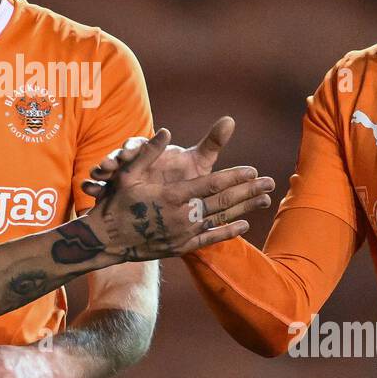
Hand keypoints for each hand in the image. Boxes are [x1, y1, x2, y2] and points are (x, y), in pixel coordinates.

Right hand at [82, 120, 271, 260]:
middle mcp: (182, 216)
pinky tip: (244, 224)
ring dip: (244, 209)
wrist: (106, 241)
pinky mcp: (181, 247)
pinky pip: (210, 240)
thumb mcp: (128, 173)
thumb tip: (164, 131)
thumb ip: (148, 152)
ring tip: (264, 200)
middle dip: (248, 191)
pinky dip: (228, 232)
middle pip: (223, 201)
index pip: (212, 184)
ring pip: (220, 219)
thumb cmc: (116, 202)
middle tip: (270, 183)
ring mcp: (183, 234)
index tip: (253, 170)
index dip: (235, 177)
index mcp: (172, 195)